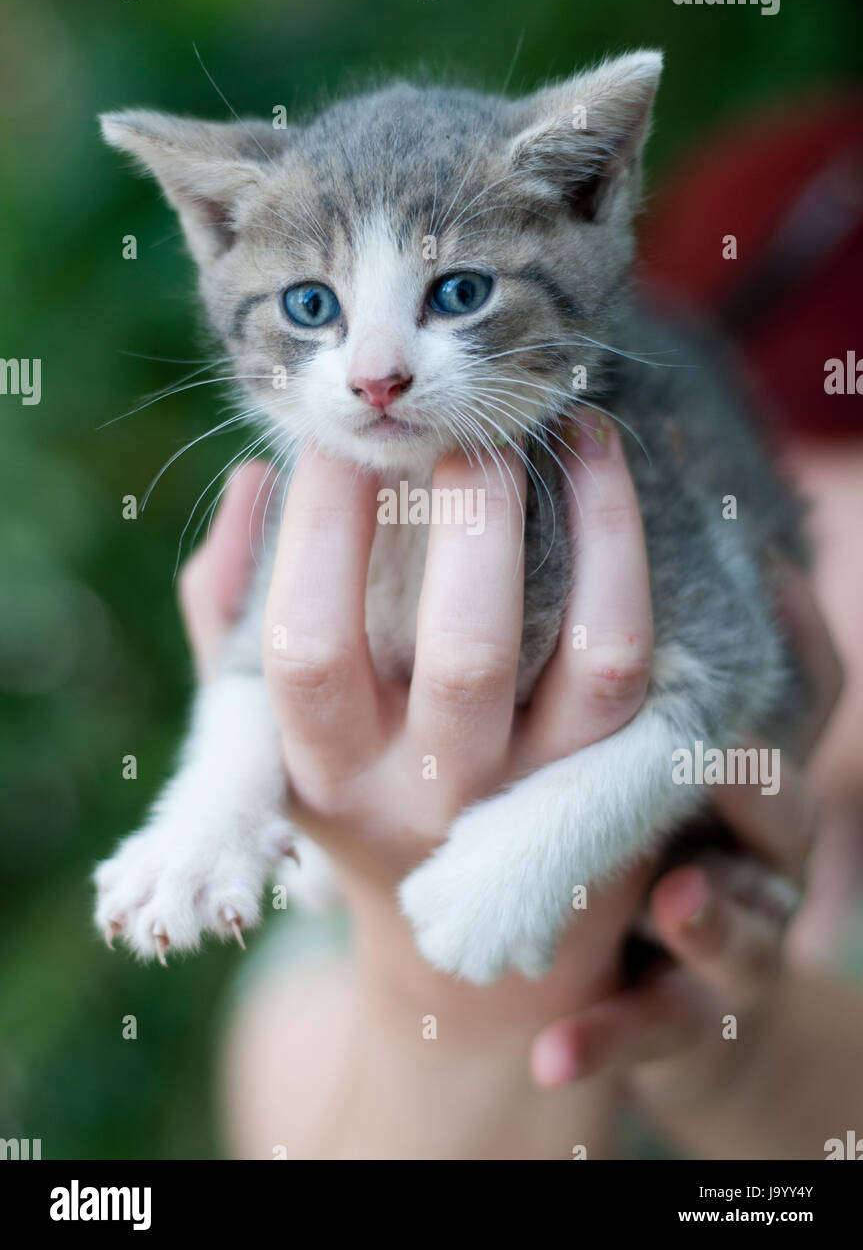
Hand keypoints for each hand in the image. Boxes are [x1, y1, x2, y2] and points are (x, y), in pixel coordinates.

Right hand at [179, 416, 657, 1016]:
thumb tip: (252, 482)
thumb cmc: (355, 803)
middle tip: (464, 427)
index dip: (319, 531)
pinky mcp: (619, 790)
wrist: (470, 963)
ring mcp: (544, 799)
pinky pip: (644, 670)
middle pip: (465, 654)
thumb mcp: (262, 735)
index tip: (331, 437)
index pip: (310, 647)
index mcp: (327, 775)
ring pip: (590, 658)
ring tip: (568, 430)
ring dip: (589, 528)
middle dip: (470, 520)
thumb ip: (228, 612)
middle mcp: (438, 797)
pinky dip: (635, 563)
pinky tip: (612, 480)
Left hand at [531, 567, 844, 1156]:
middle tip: (719, 748)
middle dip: (758, 781)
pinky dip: (609, 1039)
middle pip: (786, 810)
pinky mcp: (685, 1016)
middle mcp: (760, 851)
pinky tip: (554, 1056)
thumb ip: (633, 672)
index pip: (803, 699)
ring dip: (711, 913)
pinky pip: (653, 1030)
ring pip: (744, 925)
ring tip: (675, 897)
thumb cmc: (654, 830)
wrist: (677, 987)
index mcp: (752, 769)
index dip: (798, 639)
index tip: (767, 574)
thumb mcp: (656, 748)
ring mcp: (732, 937)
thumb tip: (571, 543)